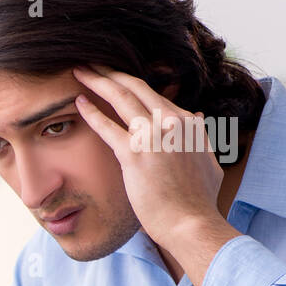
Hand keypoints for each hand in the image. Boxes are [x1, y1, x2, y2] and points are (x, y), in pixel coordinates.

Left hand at [72, 64, 223, 246]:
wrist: (191, 223)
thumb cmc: (198, 200)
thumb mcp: (207, 161)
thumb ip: (199, 137)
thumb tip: (196, 118)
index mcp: (187, 123)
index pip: (154, 95)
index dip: (131, 84)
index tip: (114, 77)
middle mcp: (171, 122)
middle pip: (135, 86)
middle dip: (110, 71)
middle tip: (91, 62)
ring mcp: (153, 136)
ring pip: (120, 97)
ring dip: (97, 80)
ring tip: (80, 70)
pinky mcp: (134, 154)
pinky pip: (107, 126)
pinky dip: (91, 112)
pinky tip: (78, 102)